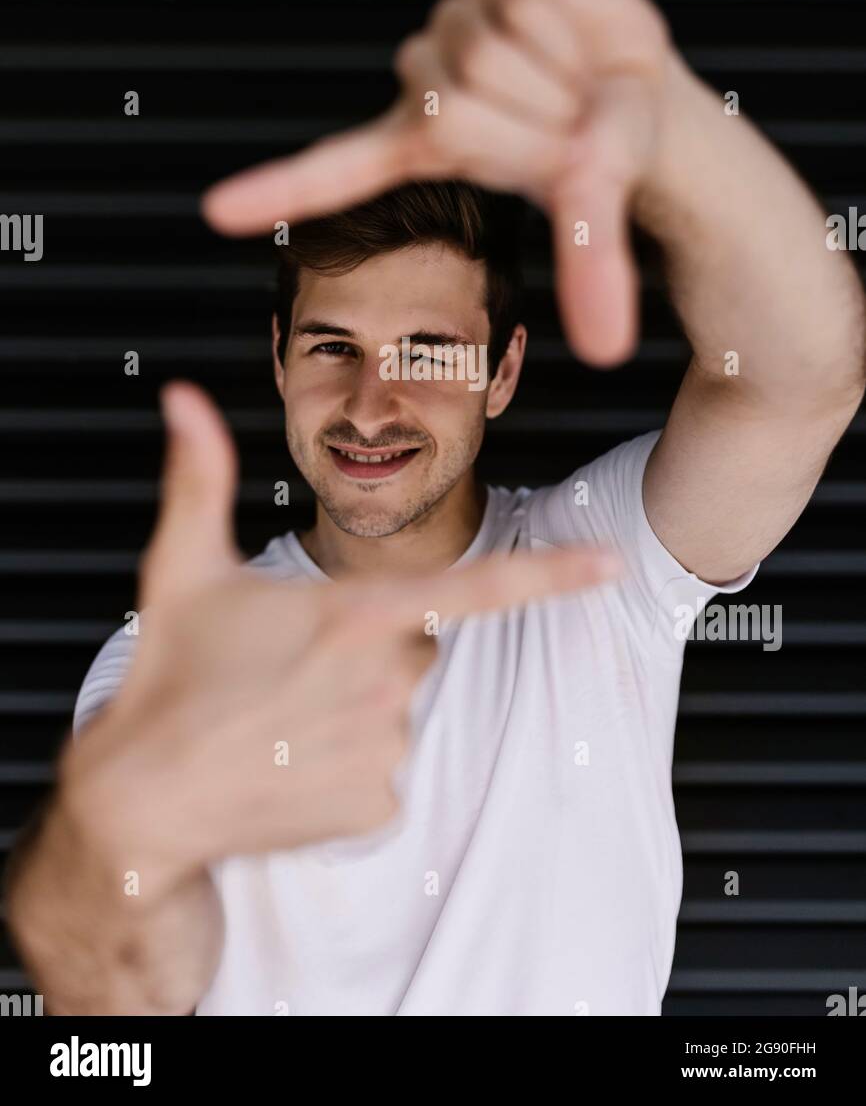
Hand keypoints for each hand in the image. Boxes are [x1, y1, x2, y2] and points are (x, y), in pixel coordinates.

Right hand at [61, 382, 621, 901]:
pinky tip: (292, 762)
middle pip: (416, 645)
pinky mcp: (377, 805)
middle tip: (295, 662)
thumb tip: (180, 397)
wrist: (143, 801)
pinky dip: (347, 765)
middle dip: (370, 646)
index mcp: (355, 614)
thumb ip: (198, 476)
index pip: (477, 585)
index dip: (552, 573)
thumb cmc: (167, 675)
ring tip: (283, 716)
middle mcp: (383, 681)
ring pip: (397, 708)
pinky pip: (385, 770)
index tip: (611, 562)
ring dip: (355, 708)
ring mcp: (384, 748)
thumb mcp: (179, 568)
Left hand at [201, 0, 671, 363]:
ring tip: (572, 82)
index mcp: (423, 148)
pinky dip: (563, 24)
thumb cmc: (600, 149)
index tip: (215, 212)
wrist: (644, 85)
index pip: (333, 171)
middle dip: (529, 129)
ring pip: (483, 55)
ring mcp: (453, 28)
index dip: (278, 189)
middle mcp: (425, 87)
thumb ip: (590, 269)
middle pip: (450, 109)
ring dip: (552, 79)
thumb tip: (607, 352)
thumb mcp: (591, 206)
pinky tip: (573, 33)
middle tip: (565, 129)